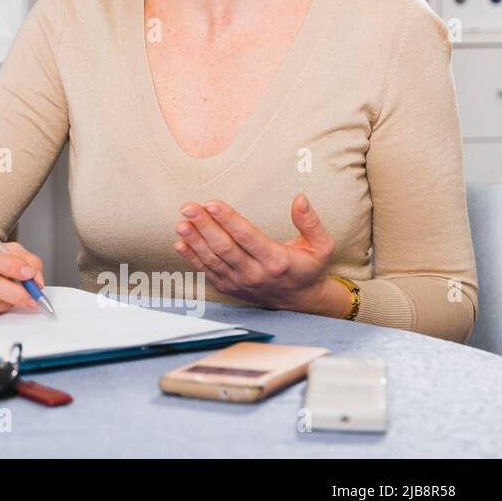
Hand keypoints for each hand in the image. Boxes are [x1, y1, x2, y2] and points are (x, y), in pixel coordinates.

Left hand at [172, 194, 344, 314]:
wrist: (302, 302)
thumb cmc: (310, 268)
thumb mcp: (321, 246)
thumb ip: (311, 223)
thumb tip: (300, 198)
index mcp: (276, 260)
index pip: (248, 237)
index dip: (229, 220)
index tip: (212, 203)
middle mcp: (255, 273)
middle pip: (224, 247)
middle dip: (204, 226)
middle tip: (188, 208)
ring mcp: (239, 282)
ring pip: (212, 260)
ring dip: (194, 241)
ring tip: (181, 223)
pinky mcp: (228, 287)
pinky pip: (207, 271)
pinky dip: (192, 258)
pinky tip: (180, 243)